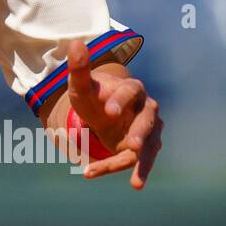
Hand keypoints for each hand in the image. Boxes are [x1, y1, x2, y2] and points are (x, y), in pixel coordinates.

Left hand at [66, 39, 162, 187]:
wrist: (103, 114)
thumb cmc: (94, 97)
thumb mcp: (81, 86)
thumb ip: (78, 68)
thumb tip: (75, 42)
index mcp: (132, 89)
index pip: (131, 91)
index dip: (121, 100)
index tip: (109, 111)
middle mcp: (146, 108)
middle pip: (148, 119)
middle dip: (140, 132)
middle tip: (131, 145)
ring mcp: (150, 130)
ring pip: (150, 146)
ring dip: (143, 163)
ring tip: (136, 182)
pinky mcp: (146, 148)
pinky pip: (139, 161)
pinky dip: (130, 171)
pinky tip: (125, 183)